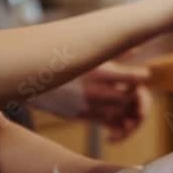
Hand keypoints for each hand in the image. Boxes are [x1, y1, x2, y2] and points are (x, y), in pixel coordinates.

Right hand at [30, 62, 151, 139]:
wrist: (30, 77)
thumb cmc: (60, 57)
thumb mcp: (86, 50)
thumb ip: (112, 51)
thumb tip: (135, 49)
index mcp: (99, 71)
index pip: (133, 78)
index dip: (141, 76)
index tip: (142, 74)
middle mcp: (95, 90)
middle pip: (129, 97)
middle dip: (135, 94)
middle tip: (134, 88)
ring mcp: (88, 106)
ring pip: (119, 112)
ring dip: (127, 108)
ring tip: (126, 100)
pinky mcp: (80, 116)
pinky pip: (106, 124)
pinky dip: (116, 121)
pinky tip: (115, 113)